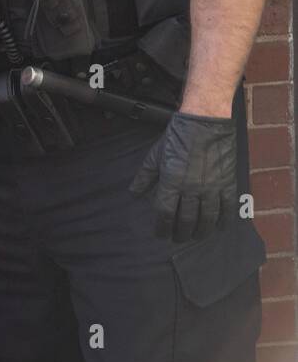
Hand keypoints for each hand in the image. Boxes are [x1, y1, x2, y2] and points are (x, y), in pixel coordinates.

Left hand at [129, 111, 238, 241]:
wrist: (204, 122)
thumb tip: (134, 195)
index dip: (162, 227)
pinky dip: (225, 220)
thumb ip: (144, 177)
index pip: (164, 213)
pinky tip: (220, 227)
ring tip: (196, 236)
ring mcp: (211, 187)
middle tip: (177, 239)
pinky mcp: (227, 183)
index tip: (160, 234)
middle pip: (186, 220)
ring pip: (207, 218)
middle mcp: (192, 189)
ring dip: (201, 231)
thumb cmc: (177, 138)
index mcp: (171, 182)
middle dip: (180, 233)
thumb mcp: (155, 156)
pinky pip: (228, 208)